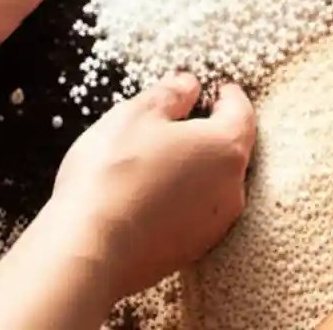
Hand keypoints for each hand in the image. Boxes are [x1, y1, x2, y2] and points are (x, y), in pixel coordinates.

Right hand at [51, 73, 256, 299]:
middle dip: (209, 131)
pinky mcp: (192, 249)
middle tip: (184, 118)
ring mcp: (213, 224)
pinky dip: (181, 197)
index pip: (242, 112)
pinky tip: (152, 191)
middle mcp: (231, 188)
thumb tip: (188, 84)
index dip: (230, 95)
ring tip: (160, 156)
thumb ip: (169, 94)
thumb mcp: (137, 114)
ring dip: (195, 167)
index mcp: (225, 147)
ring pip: (213, 183)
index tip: (220, 88)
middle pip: (230, 149)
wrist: (91, 248)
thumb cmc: (113, 174)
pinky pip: (194, 212)